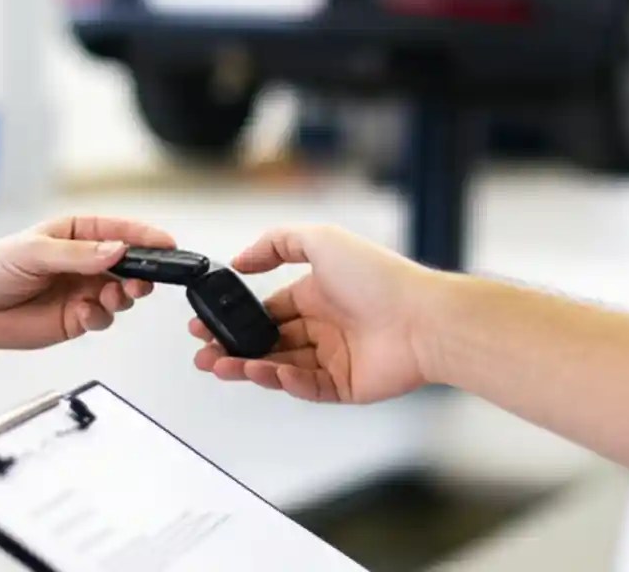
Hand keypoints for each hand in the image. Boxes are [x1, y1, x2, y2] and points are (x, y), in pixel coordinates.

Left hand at [0, 216, 176, 350]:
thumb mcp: (34, 252)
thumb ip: (79, 254)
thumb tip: (117, 251)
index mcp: (77, 234)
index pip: (120, 231)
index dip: (145, 236)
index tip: (166, 243)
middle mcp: (85, 261)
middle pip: (129, 264)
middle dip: (141, 272)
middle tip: (141, 281)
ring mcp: (84, 290)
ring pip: (122, 293)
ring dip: (123, 296)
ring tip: (110, 298)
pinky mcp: (77, 318)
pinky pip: (104, 318)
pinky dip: (100, 317)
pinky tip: (84, 314)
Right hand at [191, 225, 441, 402]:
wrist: (423, 318)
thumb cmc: (381, 277)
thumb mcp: (322, 240)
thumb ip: (276, 244)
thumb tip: (241, 259)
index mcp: (317, 295)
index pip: (266, 312)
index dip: (235, 320)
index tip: (206, 324)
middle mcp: (324, 327)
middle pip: (267, 344)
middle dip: (232, 349)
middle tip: (205, 354)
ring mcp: (334, 358)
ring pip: (280, 368)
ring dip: (249, 368)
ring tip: (222, 366)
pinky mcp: (345, 386)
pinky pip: (306, 388)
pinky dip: (283, 382)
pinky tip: (267, 372)